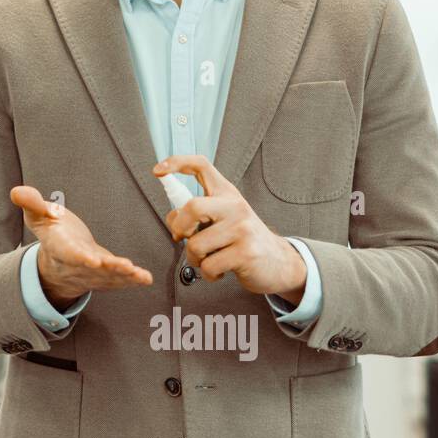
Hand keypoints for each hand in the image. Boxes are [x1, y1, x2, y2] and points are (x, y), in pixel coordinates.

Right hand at [10, 186, 151, 310]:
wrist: (60, 260)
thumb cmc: (52, 232)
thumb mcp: (38, 216)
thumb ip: (32, 203)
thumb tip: (16, 191)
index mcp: (61, 247)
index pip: (70, 253)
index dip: (80, 257)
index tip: (93, 260)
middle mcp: (77, 264)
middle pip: (93, 269)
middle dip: (109, 269)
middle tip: (125, 267)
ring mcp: (93, 274)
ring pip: (109, 277)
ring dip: (124, 276)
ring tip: (138, 274)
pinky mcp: (106, 277)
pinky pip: (119, 281)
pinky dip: (133, 281)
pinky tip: (146, 278)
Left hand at [154, 155, 305, 298]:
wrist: (279, 262)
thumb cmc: (242, 240)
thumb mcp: (222, 219)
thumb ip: (198, 215)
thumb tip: (173, 219)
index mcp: (227, 194)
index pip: (201, 166)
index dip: (176, 163)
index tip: (157, 172)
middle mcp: (235, 206)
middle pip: (193, 207)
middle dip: (179, 227)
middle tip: (182, 238)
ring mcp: (242, 229)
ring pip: (196, 245)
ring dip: (195, 259)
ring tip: (209, 259)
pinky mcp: (246, 253)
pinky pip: (209, 267)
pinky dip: (208, 274)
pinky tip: (220, 271)